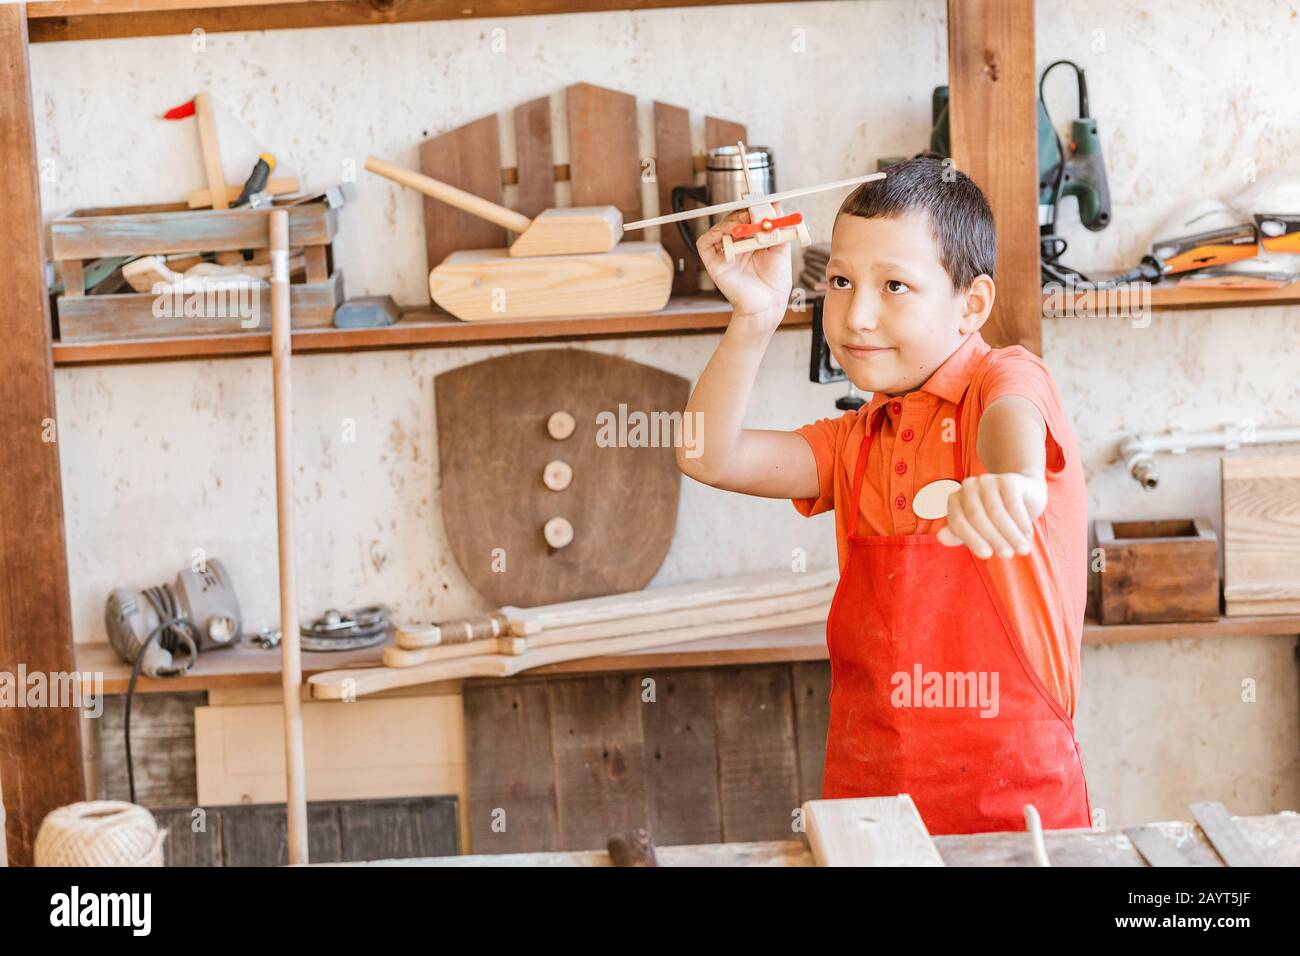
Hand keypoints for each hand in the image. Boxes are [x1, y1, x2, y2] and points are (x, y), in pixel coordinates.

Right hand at [696, 201, 793, 329]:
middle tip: (753, 212)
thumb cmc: (775, 282)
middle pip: (733, 219)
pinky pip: (705, 242)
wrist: (767, 304)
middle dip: (742, 213)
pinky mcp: (713, 262)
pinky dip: (714, 234)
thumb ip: (779, 227)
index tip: (761, 202)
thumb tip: (776, 205)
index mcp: (752, 240)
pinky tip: (728, 233)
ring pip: (720, 228)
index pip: (748, 217)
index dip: (752, 208)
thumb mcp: (781, 249)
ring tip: (743, 223)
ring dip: (730, 222)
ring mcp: (724, 253)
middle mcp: (737, 245)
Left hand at [936, 472, 1046, 559]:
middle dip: (993, 539)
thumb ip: (958, 535)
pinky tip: (1028, 535)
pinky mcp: (1008, 479)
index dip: (972, 540)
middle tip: (1008, 556)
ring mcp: (988, 480)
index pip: (958, 522)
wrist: (1023, 495)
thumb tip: (941, 537)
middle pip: (976, 516)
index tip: (987, 555)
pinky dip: (1021, 522)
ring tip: (1022, 550)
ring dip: (1011, 534)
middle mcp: (968, 487)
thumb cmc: (993, 518)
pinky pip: (1013, 504)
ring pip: (996, 512)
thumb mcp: (974, 529)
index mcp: (954, 500)